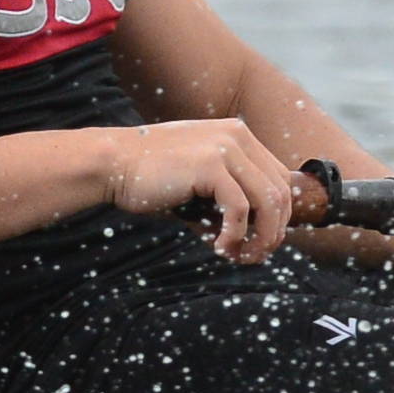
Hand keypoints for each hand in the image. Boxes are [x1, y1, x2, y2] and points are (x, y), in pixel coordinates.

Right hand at [102, 119, 300, 261]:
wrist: (112, 164)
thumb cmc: (152, 180)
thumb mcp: (199, 188)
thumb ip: (228, 205)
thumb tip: (254, 243)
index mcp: (238, 135)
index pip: (280, 179)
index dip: (279, 216)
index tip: (261, 242)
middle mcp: (238, 135)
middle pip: (281, 192)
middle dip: (274, 231)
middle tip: (254, 256)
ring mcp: (225, 147)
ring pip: (268, 202)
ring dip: (260, 238)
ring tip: (240, 257)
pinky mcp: (209, 164)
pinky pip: (239, 208)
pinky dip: (235, 235)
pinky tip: (219, 248)